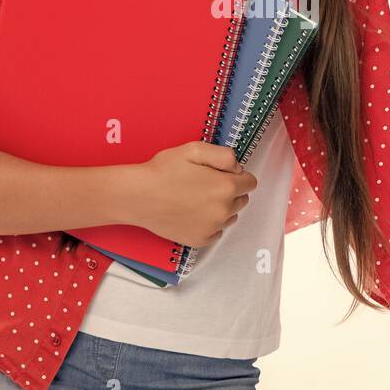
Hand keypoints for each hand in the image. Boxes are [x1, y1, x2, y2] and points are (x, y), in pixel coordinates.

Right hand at [135, 141, 257, 248]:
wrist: (139, 196)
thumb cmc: (163, 171)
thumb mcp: (195, 149)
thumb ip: (224, 155)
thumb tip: (238, 168)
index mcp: (226, 186)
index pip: (250, 183)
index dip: (238, 175)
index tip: (223, 174)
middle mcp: (224, 210)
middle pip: (242, 200)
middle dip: (230, 191)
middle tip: (206, 184)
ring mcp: (212, 228)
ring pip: (230, 217)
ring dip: (221, 208)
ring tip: (197, 198)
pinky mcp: (200, 240)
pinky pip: (216, 232)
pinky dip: (209, 223)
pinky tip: (192, 213)